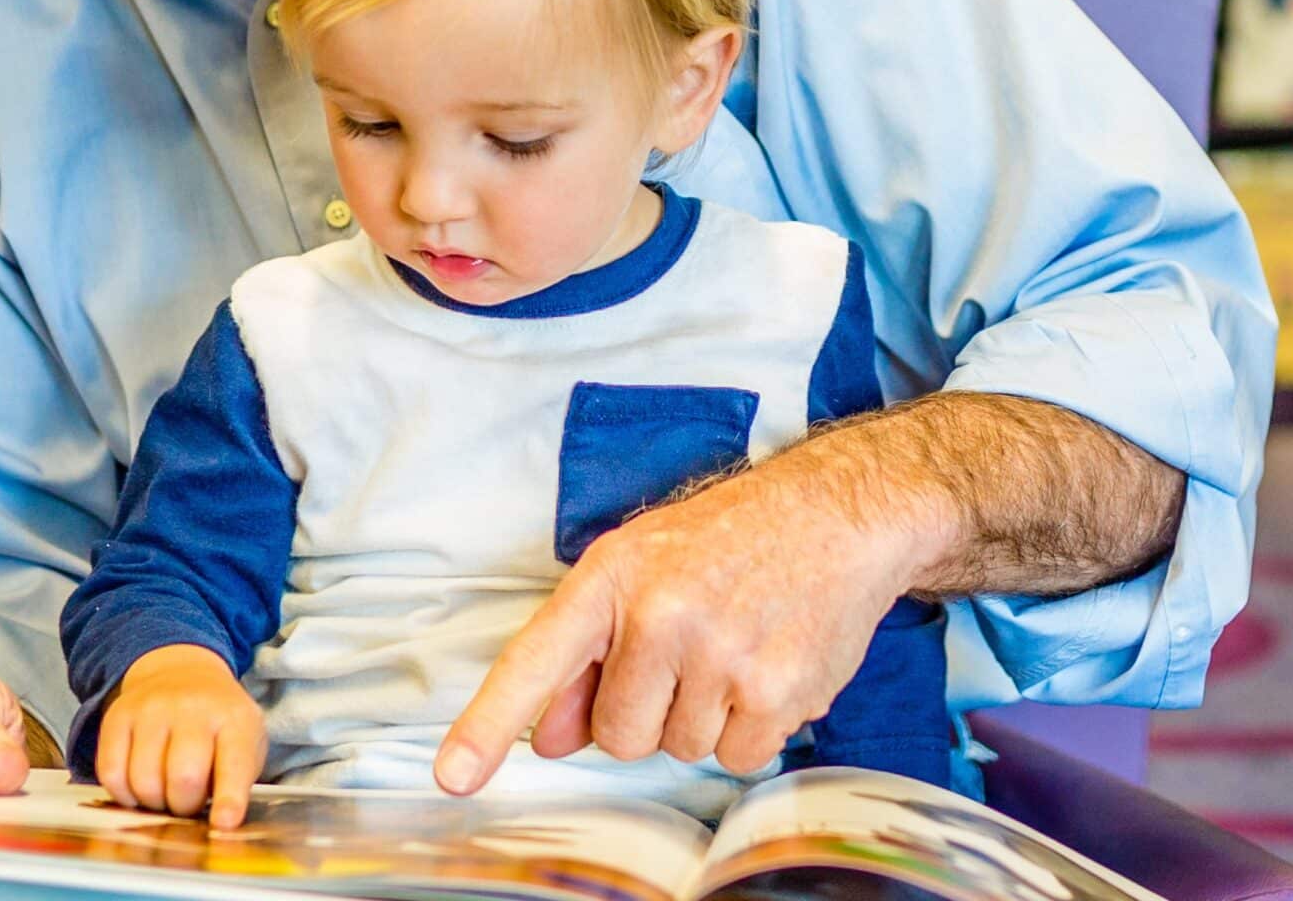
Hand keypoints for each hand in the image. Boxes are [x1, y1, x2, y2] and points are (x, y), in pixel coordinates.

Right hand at [98, 644, 266, 827]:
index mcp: (234, 718)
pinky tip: (138, 789)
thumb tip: (221, 824)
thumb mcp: (245, 743)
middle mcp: (191, 707)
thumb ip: (238, 782)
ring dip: (154, 803)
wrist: (182, 673)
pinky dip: (124, 795)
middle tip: (187, 803)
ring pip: (144, 781)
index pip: (234, 764)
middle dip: (184, 806)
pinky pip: (111, 773)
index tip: (223, 823)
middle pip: (183, 777)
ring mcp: (151, 709)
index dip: (229, 800)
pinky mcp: (117, 716)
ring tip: (165, 793)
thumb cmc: (218, 723)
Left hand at [437, 450, 919, 791]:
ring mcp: (721, 655)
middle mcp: (661, 614)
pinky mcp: (777, 690)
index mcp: (611, 576)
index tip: (455, 775)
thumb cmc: (728, 539)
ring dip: (701, 717)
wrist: (837, 515)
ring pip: (678, 749)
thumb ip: (585, 653)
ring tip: (733, 648)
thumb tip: (547, 736)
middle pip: (616, 736)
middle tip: (686, 654)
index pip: (536, 661)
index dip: (489, 725)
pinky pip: (736, 756)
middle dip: (646, 713)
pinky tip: (766, 667)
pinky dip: (750, 729)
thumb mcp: (640, 568)